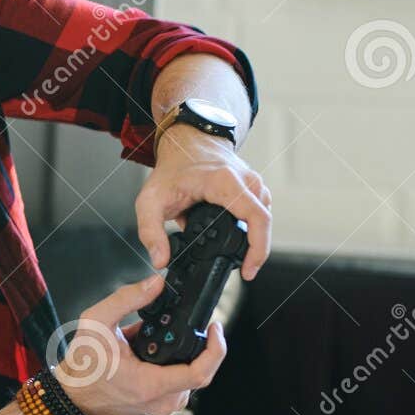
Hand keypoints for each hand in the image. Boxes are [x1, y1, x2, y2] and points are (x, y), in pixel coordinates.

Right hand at [55, 273, 227, 414]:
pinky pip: (179, 384)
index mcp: (148, 384)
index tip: (215, 328)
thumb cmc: (83, 365)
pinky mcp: (160, 407)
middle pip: (199, 370)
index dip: (215, 349)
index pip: (199, 372)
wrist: (73, 396)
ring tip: (155, 340)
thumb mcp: (96, 323)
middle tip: (180, 325)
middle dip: (193, 344)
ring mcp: (162, 406)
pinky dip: (172, 365)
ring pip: (190, 376)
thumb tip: (155, 284)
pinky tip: (152, 353)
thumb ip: (126, 299)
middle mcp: (160, 400)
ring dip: (180, 354)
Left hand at [138, 126, 270, 279]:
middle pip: (263, 222)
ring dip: (255, 240)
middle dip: (257, 250)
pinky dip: (253, 229)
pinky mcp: (253, 187)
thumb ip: (151, 232)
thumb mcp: (149, 201)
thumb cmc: (170, 170)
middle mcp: (245, 181)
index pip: (255, 218)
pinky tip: (241, 243)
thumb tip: (160, 260)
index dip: (258, 247)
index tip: (249, 269)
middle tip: (244, 271)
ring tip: (241, 260)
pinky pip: (260, 212)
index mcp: (224, 182)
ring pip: (264, 218)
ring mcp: (252, 183)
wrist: (185, 143)